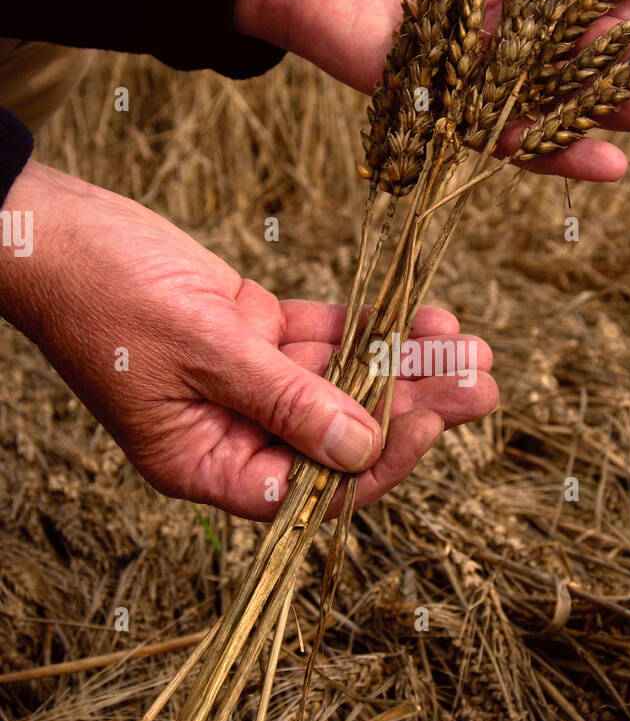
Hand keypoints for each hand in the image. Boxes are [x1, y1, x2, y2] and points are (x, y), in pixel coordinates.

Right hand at [0, 162, 495, 520]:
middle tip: (484, 383)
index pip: (308, 490)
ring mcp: (247, 382)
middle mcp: (233, 432)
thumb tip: (362, 449)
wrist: (55, 229)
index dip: (373, 462)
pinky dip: (369, 327)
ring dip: (405, 363)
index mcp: (206, 465)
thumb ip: (284, 400)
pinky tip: (419, 315)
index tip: (426, 419)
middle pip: (341, 436)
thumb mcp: (200, 350)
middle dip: (414, 407)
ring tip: (471, 345)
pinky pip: (324, 338)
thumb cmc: (101, 296)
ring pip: (343, 383)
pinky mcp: (253, 333)